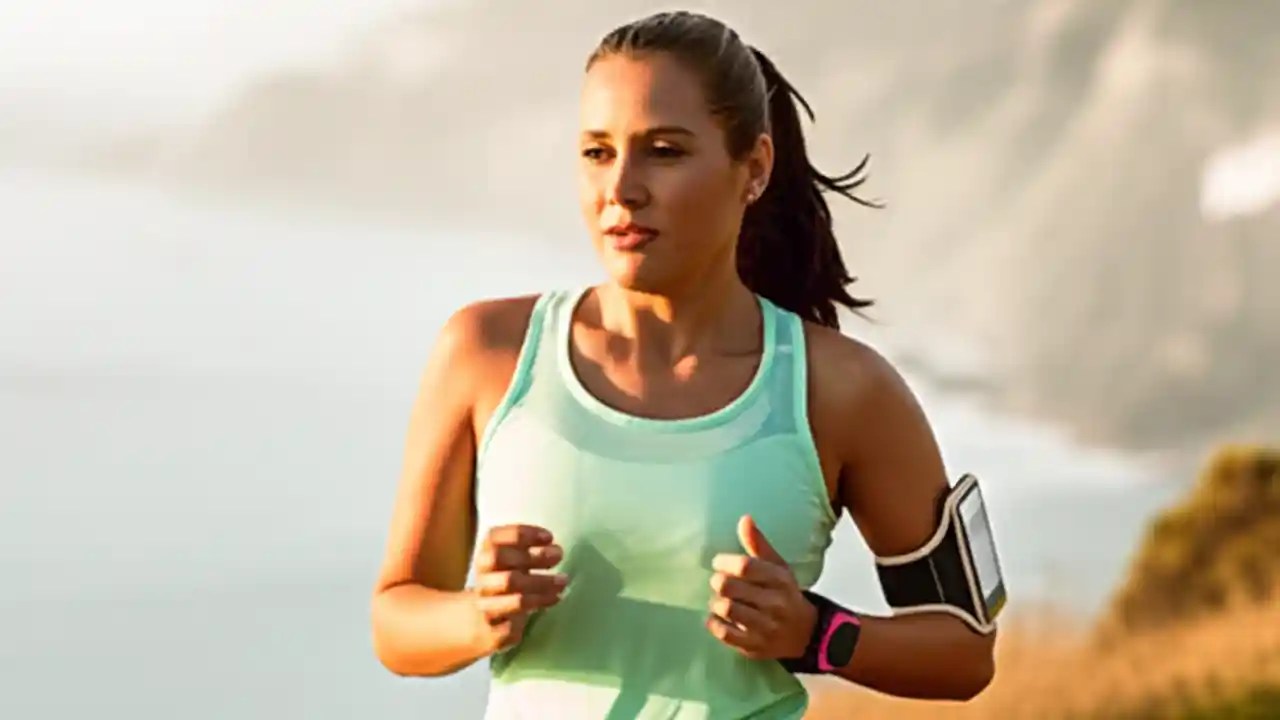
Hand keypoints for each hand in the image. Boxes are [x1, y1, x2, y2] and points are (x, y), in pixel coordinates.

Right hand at [470, 524, 568, 654]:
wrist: (479, 623)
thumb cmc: (505, 584)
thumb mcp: (511, 564)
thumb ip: (527, 553)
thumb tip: (554, 550)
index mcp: (485, 557)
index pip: (495, 538)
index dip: (522, 534)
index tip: (549, 537)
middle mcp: (482, 578)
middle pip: (501, 562)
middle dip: (533, 557)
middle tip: (558, 555)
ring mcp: (485, 604)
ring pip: (511, 592)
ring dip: (541, 584)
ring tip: (563, 581)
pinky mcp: (492, 631)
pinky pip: (516, 618)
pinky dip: (538, 605)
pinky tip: (553, 599)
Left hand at [706, 514, 817, 661]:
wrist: (806, 633)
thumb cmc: (785, 594)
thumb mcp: (778, 567)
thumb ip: (758, 544)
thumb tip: (744, 519)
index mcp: (779, 580)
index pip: (746, 566)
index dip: (725, 562)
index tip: (717, 562)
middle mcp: (774, 604)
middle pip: (731, 587)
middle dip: (718, 582)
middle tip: (718, 582)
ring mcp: (765, 627)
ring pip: (727, 609)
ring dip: (716, 602)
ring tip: (719, 600)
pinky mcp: (754, 646)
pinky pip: (725, 634)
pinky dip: (714, 623)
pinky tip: (716, 618)